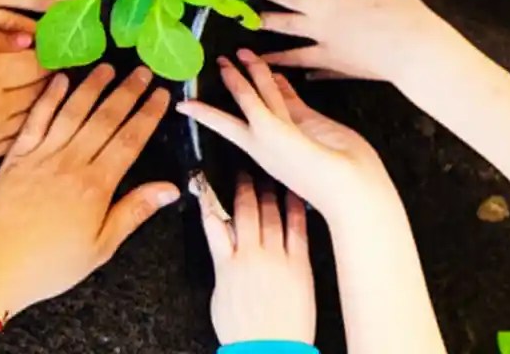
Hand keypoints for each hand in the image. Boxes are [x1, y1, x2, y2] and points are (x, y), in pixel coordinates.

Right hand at [0, 29, 48, 168]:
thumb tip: (24, 39)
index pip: (38, 62)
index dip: (45, 50)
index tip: (43, 42)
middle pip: (42, 86)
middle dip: (44, 70)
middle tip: (38, 59)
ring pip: (36, 111)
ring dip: (39, 95)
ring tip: (27, 80)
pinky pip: (21, 133)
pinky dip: (26, 118)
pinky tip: (13, 104)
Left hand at [0, 65, 177, 314]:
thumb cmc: (48, 264)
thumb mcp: (101, 247)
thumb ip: (135, 211)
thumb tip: (169, 189)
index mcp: (96, 186)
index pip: (130, 140)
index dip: (148, 114)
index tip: (162, 95)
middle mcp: (70, 163)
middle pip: (105, 118)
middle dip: (128, 92)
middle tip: (143, 71)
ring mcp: (41, 156)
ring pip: (73, 111)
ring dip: (92, 86)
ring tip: (108, 67)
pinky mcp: (16, 156)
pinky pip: (36, 119)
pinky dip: (49, 97)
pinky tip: (59, 79)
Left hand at [177, 50, 392, 221]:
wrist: (351, 185)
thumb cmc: (310, 171)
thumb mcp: (276, 138)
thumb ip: (258, 111)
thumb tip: (240, 89)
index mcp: (255, 143)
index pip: (223, 122)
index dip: (203, 112)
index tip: (182, 104)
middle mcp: (268, 134)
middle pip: (246, 101)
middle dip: (233, 80)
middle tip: (219, 60)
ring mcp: (290, 127)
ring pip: (268, 95)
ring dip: (258, 75)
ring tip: (245, 53)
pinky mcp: (310, 122)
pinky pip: (291, 98)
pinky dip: (282, 85)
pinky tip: (276, 72)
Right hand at [199, 173, 315, 345]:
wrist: (268, 350)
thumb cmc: (243, 332)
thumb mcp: (220, 295)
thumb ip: (223, 264)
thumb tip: (223, 246)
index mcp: (227, 263)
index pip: (216, 221)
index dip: (212, 199)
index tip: (210, 183)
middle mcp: (251, 256)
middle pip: (246, 211)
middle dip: (244, 188)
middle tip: (245, 174)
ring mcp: (277, 258)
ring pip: (271, 215)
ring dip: (269, 192)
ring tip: (269, 177)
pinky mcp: (299, 265)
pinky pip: (297, 230)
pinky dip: (295, 210)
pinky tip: (296, 196)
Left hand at [260, 0, 461, 84]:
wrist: (414, 53)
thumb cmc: (402, 15)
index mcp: (328, 5)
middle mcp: (322, 30)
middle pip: (285, 24)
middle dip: (262, 21)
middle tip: (241, 21)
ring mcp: (331, 54)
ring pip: (295, 55)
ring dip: (275, 56)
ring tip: (256, 59)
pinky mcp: (343, 70)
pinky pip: (321, 71)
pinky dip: (312, 72)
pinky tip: (306, 76)